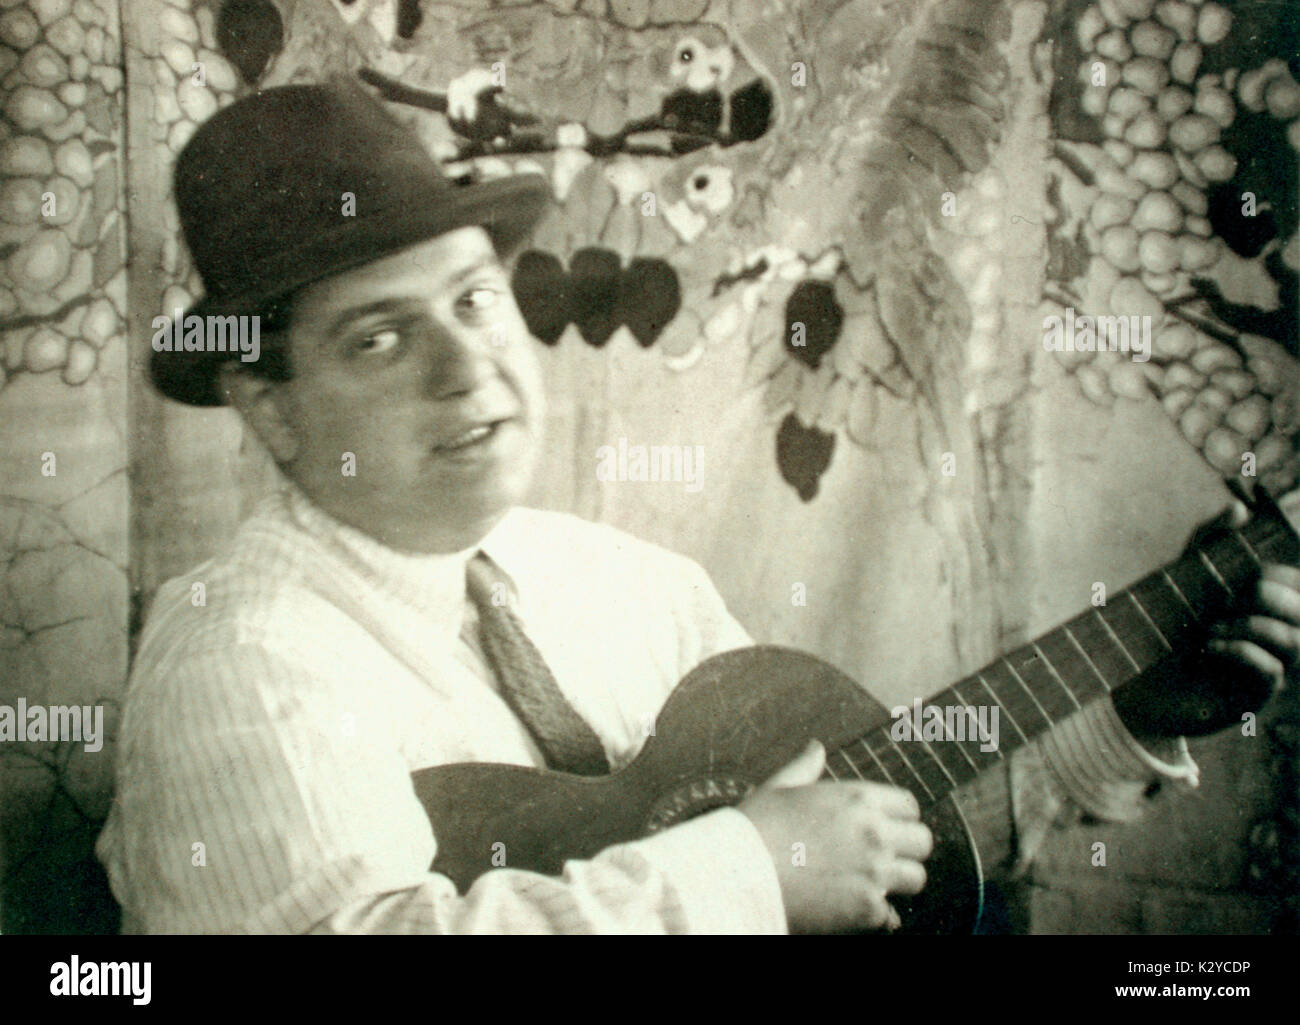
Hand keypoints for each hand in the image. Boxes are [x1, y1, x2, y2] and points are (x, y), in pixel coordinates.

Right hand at [738, 740, 931, 932]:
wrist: (736, 875)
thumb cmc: (754, 830)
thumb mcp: (779, 788)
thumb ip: (805, 768)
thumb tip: (816, 748)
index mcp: (858, 798)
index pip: (909, 806)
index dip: (898, 819)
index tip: (884, 830)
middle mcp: (875, 832)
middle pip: (922, 842)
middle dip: (906, 850)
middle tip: (881, 859)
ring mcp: (875, 872)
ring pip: (915, 878)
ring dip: (895, 883)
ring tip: (870, 885)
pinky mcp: (867, 909)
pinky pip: (892, 916)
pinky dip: (878, 917)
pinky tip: (856, 911)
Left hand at [1114, 502, 1299, 737]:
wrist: (1138, 681)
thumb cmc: (1168, 627)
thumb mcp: (1185, 577)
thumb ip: (1210, 541)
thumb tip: (1240, 507)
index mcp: (1271, 610)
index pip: (1297, 584)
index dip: (1277, 575)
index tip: (1241, 576)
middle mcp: (1278, 640)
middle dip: (1266, 595)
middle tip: (1226, 599)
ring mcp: (1273, 671)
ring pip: (1294, 641)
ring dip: (1250, 625)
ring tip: (1209, 626)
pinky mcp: (1255, 698)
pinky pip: (1271, 672)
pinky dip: (1241, 651)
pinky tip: (1209, 646)